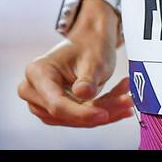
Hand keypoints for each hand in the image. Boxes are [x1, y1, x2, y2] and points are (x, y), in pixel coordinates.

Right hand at [18, 26, 133, 127]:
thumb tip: (83, 94)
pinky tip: (120, 103)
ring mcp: (43, 103)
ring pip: (76, 119)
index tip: (104, 114)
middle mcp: (34, 90)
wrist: (90, 42)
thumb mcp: (93, 59)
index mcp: (37, 72)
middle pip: (67, 113)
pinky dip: (102, 111)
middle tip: (127, 102)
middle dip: (99, 110)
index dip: (81, 112)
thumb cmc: (89, 46)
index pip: (56, 103)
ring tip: (126, 98)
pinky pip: (80, 118)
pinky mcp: (56, 111)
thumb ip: (87, 78)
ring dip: (104, 111)